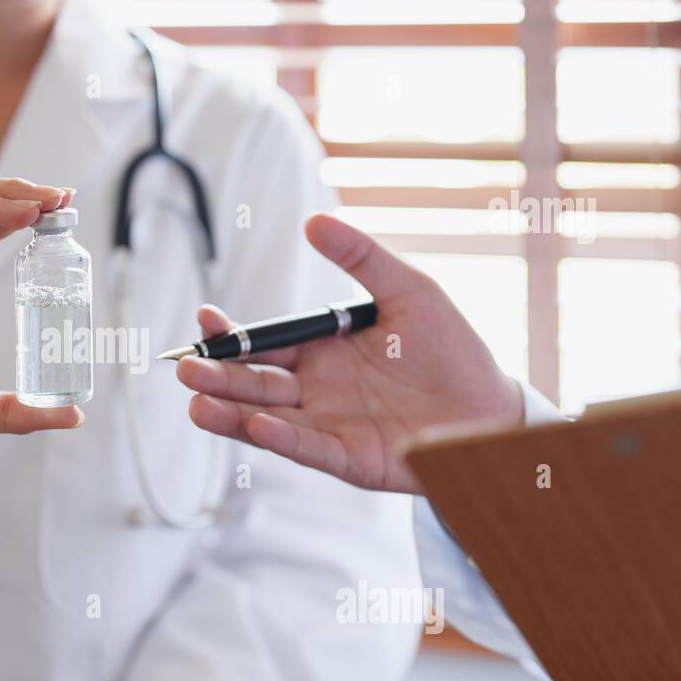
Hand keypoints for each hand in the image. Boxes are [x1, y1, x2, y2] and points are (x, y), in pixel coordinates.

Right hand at [176, 214, 522, 492]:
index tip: (204, 319)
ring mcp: (329, 426)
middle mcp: (316, 390)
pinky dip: (281, 438)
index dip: (231, 336)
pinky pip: (308, 448)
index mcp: (322, 351)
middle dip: (217, 377)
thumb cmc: (454, 350)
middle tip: (185, 369)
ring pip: (266, 418)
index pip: (263, 343)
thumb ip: (362, 258)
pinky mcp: (350, 459)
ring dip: (230, 413)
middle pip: (254, 383)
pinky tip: (256, 425)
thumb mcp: (410, 291)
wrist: (496, 410)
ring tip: (196, 404)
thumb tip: (313, 220)